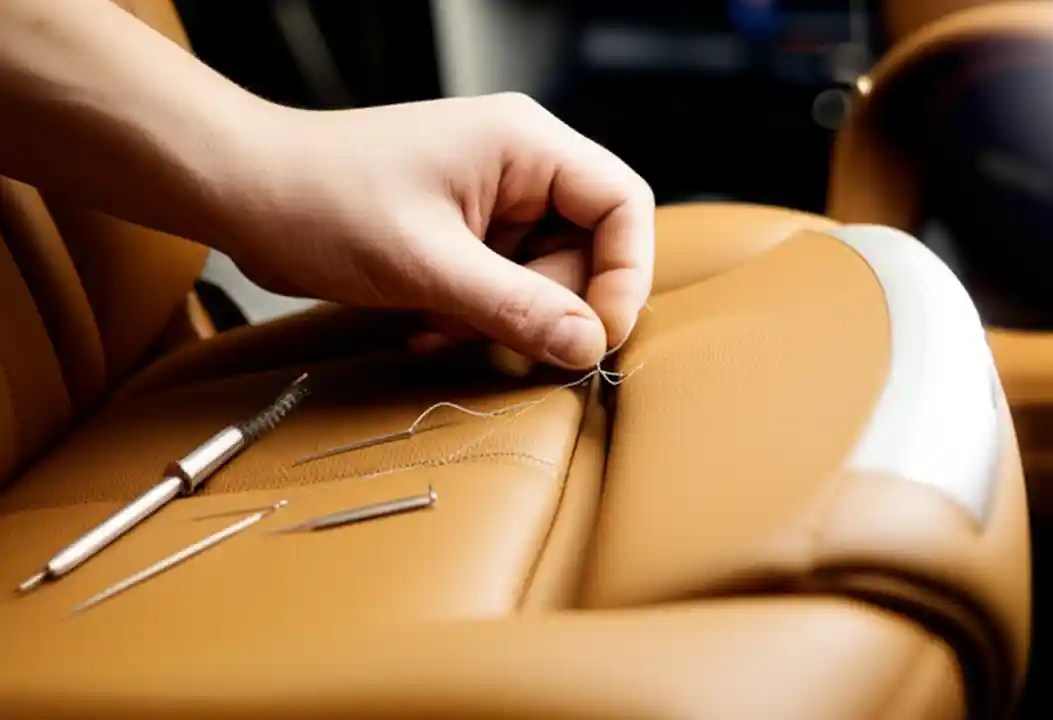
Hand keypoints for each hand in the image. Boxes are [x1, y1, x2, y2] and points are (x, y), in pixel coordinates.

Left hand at [209, 93, 654, 369]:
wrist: (241, 192)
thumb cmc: (319, 200)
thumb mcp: (427, 264)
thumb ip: (516, 307)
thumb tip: (588, 346)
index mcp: (526, 145)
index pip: (624, 204)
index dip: (625, 275)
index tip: (596, 336)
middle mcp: (519, 166)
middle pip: (589, 250)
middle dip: (549, 307)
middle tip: (502, 338)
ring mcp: (492, 200)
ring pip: (545, 278)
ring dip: (504, 320)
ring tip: (443, 325)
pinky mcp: (464, 233)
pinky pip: (503, 288)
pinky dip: (475, 318)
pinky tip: (427, 325)